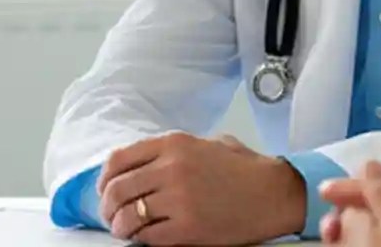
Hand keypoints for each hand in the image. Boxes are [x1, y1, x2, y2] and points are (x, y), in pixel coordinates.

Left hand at [96, 132, 306, 244]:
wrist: (275, 193)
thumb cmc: (246, 169)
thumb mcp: (208, 143)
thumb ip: (174, 150)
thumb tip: (143, 164)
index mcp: (174, 144)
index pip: (118, 160)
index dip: (106, 179)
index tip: (106, 189)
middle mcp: (171, 168)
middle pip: (117, 189)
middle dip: (108, 206)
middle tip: (112, 214)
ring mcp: (178, 199)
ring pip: (126, 216)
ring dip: (121, 226)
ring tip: (126, 229)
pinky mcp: (186, 228)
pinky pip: (146, 237)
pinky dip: (141, 239)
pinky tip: (148, 236)